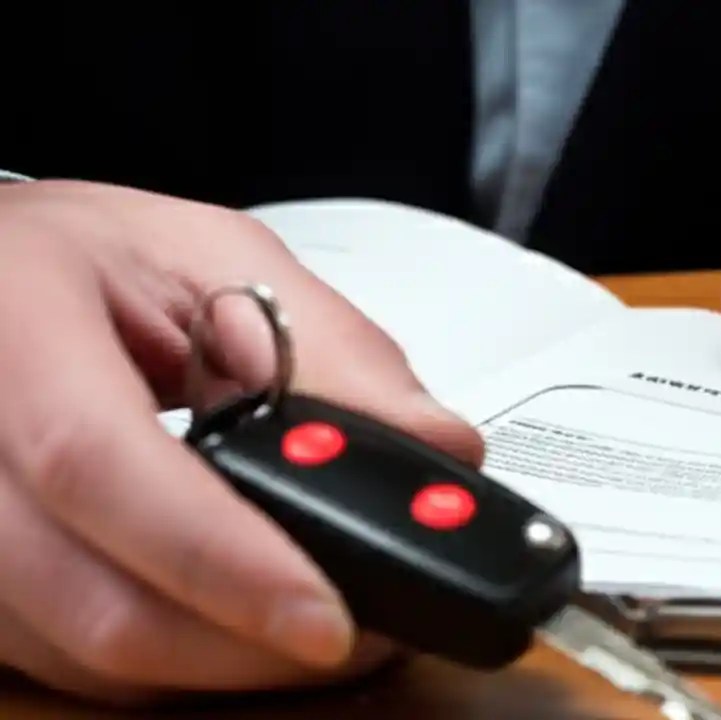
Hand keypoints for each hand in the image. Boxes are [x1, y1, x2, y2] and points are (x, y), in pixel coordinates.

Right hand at [0, 180, 483, 704]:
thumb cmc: (94, 259)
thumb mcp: (222, 261)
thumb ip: (336, 351)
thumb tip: (440, 448)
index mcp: (16, 326)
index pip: (100, 464)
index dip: (221, 555)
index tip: (329, 617)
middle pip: (93, 599)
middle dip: (251, 642)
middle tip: (367, 630)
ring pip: (87, 655)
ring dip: (225, 660)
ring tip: (322, 617)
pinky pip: (73, 662)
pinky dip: (179, 660)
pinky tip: (244, 623)